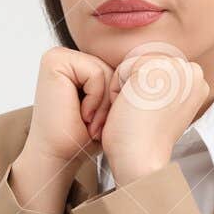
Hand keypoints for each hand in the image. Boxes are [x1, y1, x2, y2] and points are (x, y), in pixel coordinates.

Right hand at [10, 47, 112, 213]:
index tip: (101, 121)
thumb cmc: (84, 138)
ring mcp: (56, 56)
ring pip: (105, 71)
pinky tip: (81, 115)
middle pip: (109, 68)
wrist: (58, 158)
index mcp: (74, 63)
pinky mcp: (54, 62)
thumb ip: (121, 82)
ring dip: (103, 103)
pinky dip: (95, 99)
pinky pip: (95, 74)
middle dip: (109, 100)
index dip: (114, 97)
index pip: (113, 70)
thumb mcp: (109, 105)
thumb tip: (160, 68)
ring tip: (89, 123)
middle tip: (95, 125)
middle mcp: (64, 56)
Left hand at [98, 52, 208, 185]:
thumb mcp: (165, 106)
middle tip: (143, 118)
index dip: (146, 94)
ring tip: (137, 114)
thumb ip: (166, 85)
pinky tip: (129, 111)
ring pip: (132, 67)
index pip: (157, 70)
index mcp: (197, 80)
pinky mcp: (153, 68)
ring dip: (126, 92)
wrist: (142, 159)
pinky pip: (120, 71)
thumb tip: (150, 72)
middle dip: (135, 91)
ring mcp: (174, 67)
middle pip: (145, 65)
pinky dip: (116, 93)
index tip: (151, 118)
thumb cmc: (147, 140)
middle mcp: (192, 70)